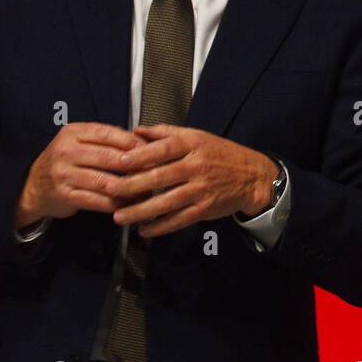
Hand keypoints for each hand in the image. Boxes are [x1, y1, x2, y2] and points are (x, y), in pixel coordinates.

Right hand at [16, 122, 149, 228]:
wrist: (33, 187)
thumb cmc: (67, 163)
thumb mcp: (81, 143)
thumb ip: (108, 140)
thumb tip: (146, 143)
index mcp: (74, 132)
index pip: (111, 134)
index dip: (135, 143)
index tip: (155, 151)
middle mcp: (66, 151)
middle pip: (110, 158)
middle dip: (136, 167)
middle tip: (156, 173)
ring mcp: (63, 174)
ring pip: (106, 181)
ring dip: (129, 188)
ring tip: (145, 192)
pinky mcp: (64, 195)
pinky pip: (98, 200)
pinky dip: (116, 204)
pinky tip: (128, 204)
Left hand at [108, 124, 276, 237]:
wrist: (252, 177)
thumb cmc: (220, 154)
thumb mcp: (197, 136)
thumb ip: (166, 133)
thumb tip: (136, 130)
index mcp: (193, 144)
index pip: (163, 149)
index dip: (140, 155)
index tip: (118, 162)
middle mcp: (197, 166)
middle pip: (160, 176)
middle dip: (131, 186)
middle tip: (109, 191)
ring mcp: (201, 189)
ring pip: (166, 202)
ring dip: (141, 211)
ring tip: (119, 217)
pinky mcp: (205, 208)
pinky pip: (179, 219)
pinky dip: (161, 227)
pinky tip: (144, 231)